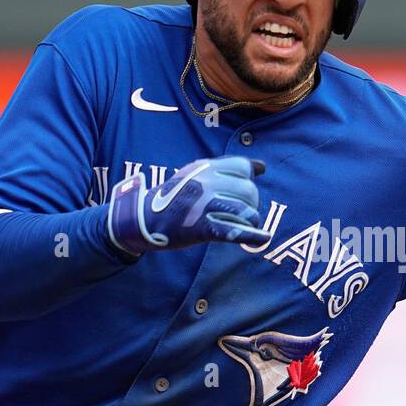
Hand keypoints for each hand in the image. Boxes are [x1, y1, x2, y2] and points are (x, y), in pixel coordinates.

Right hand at [107, 156, 273, 254]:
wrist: (143, 217)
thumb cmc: (174, 196)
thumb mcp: (196, 173)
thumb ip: (228, 168)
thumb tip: (262, 167)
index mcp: (205, 168)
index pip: (243, 167)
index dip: (247, 179)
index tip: (238, 191)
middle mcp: (206, 183)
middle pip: (249, 190)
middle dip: (250, 203)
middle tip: (238, 213)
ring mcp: (204, 205)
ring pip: (247, 211)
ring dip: (250, 220)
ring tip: (241, 225)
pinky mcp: (202, 228)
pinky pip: (235, 231)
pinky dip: (252, 236)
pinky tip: (262, 238)